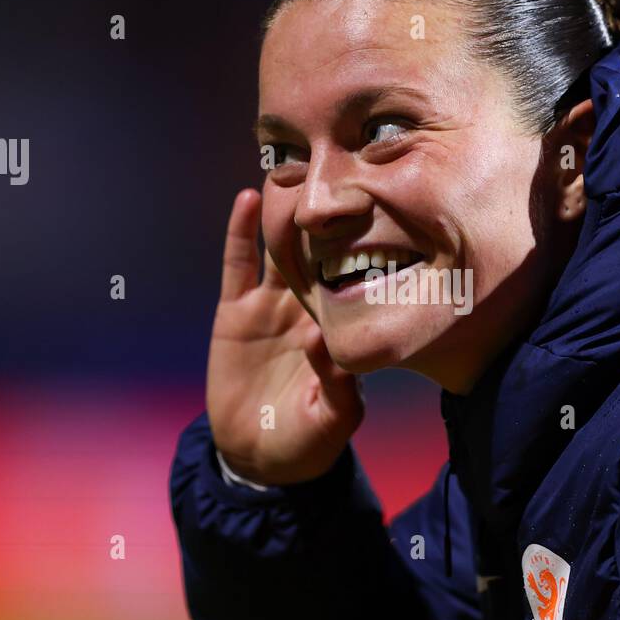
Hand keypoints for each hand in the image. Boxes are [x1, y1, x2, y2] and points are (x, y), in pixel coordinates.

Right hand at [205, 189, 363, 485]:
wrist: (257, 454)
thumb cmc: (306, 441)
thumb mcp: (330, 420)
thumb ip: (336, 387)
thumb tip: (326, 341)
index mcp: (340, 326)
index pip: (356, 277)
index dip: (367, 246)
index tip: (383, 206)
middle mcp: (309, 306)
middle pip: (320, 250)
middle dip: (329, 214)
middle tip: (342, 164)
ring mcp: (272, 305)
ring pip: (281, 248)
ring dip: (287, 213)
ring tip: (295, 168)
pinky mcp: (236, 311)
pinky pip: (238, 266)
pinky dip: (241, 234)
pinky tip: (248, 200)